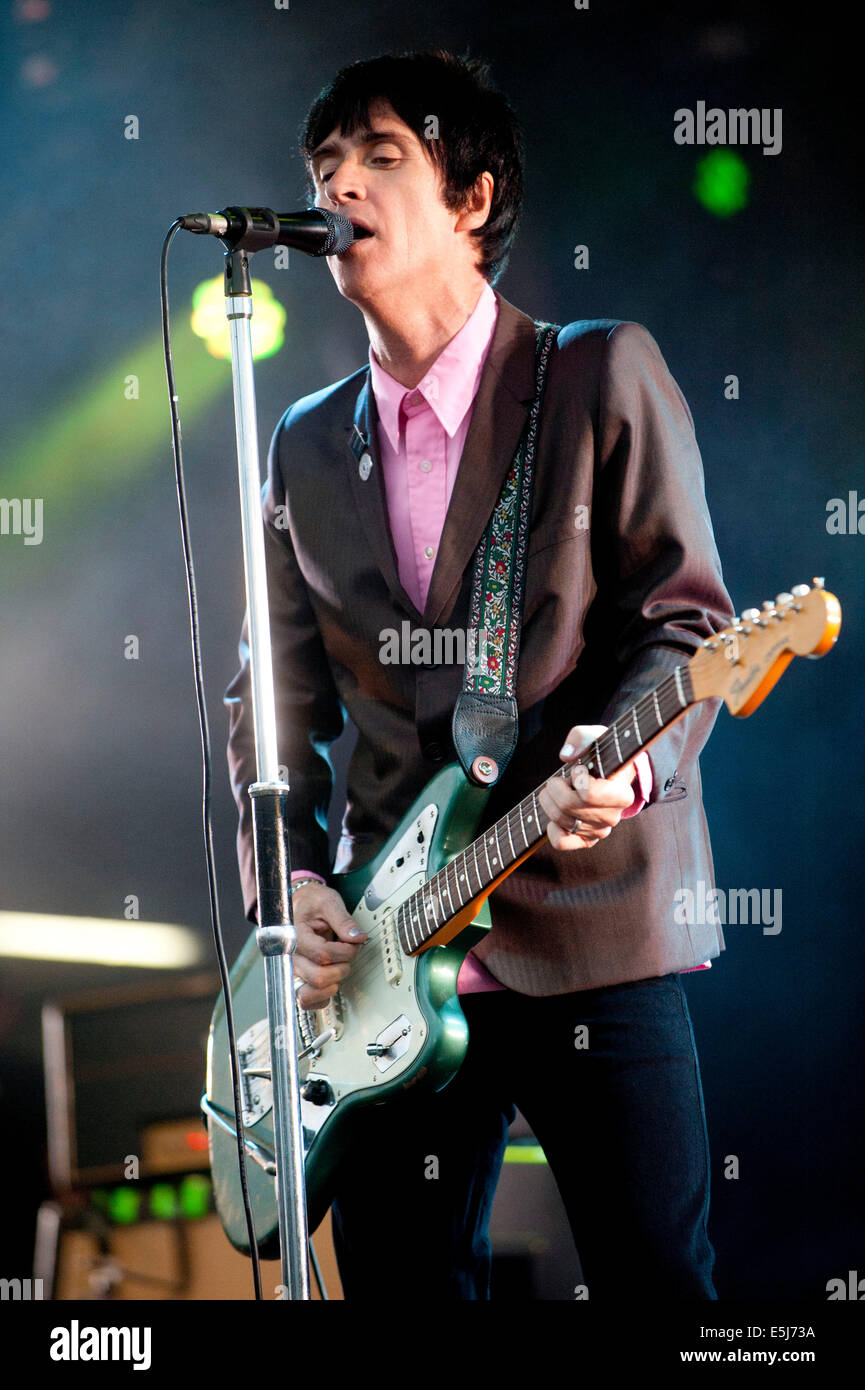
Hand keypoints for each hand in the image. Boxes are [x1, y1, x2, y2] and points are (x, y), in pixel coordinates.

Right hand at [290, 881, 366, 1009]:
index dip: (345, 951)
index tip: (353, 943)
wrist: (300, 905)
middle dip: (342, 967)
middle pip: (318, 977)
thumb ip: (344, 920)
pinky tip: (332, 982)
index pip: (323, 954)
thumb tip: (357, 938)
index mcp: (294, 936)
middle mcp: (290, 957)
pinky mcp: (298, 979)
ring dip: (333, 983)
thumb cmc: (311, 903)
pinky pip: (306, 1001)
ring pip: (310, 993)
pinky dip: (323, 996)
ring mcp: (293, 970)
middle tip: (347, 954)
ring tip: (339, 967)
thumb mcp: (329, 902)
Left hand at [538, 724, 635, 851]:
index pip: (588, 793)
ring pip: (559, 820)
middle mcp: (612, 817)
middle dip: (555, 786)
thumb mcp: (598, 736)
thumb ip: (582, 736)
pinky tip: (557, 814)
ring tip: (559, 790)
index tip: (579, 769)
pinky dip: (552, 827)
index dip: (576, 778)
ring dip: (549, 800)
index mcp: (621, 794)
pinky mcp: (586, 840)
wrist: (612, 775)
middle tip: (560, 778)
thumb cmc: (604, 755)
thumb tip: (565, 756)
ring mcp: (599, 831)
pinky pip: (560, 842)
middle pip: (568, 805)